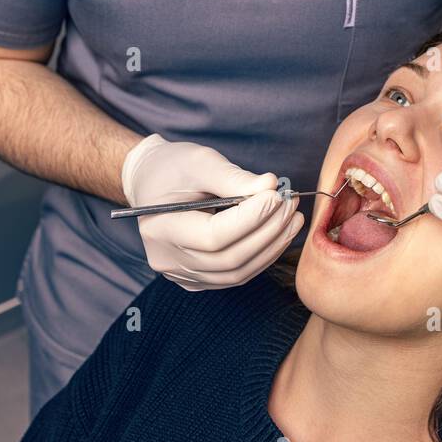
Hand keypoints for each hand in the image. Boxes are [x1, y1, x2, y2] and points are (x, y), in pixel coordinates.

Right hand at [121, 134, 302, 288]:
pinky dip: (261, 257)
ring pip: (237, 273)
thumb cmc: (171, 168)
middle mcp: (168, 260)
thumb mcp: (199, 162)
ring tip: (291, 219)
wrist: (149, 182)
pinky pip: (235, 275)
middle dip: (267, 232)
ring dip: (271, 247)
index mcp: (160, 229)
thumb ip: (234, 177)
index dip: (251, 218)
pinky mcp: (197, 278)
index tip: (277, 196)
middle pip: (229, 259)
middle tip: (290, 204)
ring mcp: (182, 275)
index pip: (213, 236)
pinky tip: (277, 235)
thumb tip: (271, 187)